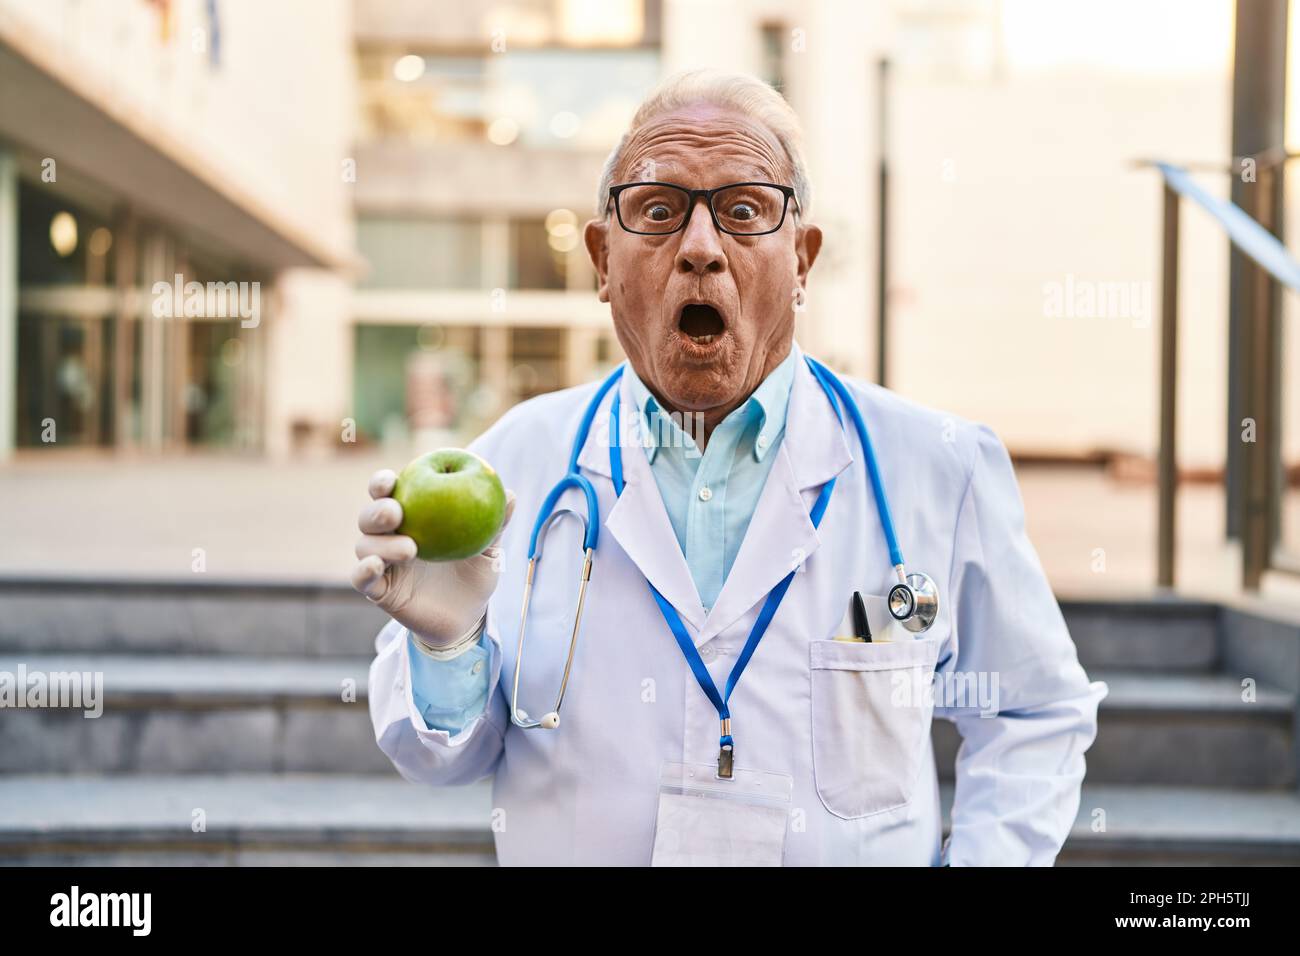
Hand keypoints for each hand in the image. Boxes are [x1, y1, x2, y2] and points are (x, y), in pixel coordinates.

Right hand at [351, 467, 516, 645]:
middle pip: (370, 517)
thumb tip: (510, 495)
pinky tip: (376, 565)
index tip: (392, 480)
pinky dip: (363, 570)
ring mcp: (383, 563)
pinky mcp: (380, 590)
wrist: (468, 616)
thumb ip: (494, 523)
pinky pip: (361, 578)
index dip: (383, 483)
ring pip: (365, 546)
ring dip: (381, 544)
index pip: (389, 493)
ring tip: (410, 549)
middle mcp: (391, 537)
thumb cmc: (474, 574)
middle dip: (377, 510)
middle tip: (396, 512)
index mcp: (412, 518)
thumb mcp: (488, 549)